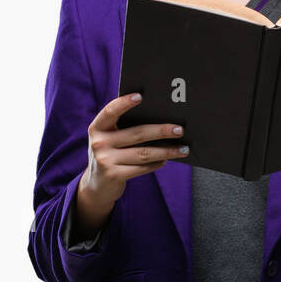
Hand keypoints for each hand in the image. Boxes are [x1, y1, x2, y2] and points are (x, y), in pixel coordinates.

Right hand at [81, 92, 188, 206]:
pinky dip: (157, 163)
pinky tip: (166, 160)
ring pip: (144, 153)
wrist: (97, 185)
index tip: (140, 96)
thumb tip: (160, 118)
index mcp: (97, 128)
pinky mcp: (114, 175)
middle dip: (161, 131)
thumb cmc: (110, 154)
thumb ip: (125, 128)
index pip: (110, 111)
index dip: (124, 103)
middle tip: (180, 130)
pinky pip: (142, 167)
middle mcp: (99, 142)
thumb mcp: (110, 139)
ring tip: (183, 149)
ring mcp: (105, 160)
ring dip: (167, 151)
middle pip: (137, 133)